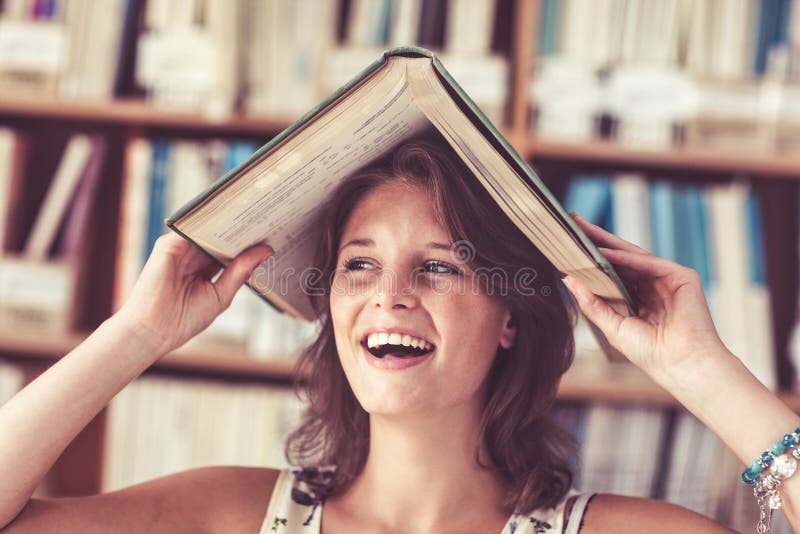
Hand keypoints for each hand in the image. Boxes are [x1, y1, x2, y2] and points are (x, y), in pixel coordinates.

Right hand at [115, 232, 272, 355]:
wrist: (153, 331)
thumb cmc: (184, 319)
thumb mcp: (221, 294)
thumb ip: (240, 271)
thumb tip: (266, 250)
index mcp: (205, 268)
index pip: (230, 248)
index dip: (248, 241)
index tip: (272, 232)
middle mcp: (193, 256)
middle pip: (220, 235)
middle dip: (242, 228)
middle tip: (269, 218)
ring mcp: (180, 249)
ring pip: (207, 228)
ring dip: (229, 221)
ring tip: (256, 214)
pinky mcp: (168, 245)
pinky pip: (192, 228)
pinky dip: (210, 223)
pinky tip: (230, 219)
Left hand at [562, 212, 727, 376]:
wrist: (681, 365)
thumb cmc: (652, 353)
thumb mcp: (613, 325)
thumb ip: (591, 302)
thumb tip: (568, 280)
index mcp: (640, 299)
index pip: (613, 272)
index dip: (593, 258)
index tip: (570, 245)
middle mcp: (654, 286)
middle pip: (622, 258)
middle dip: (598, 240)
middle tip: (574, 222)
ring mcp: (668, 280)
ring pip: (633, 255)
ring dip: (608, 242)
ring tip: (583, 231)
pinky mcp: (681, 277)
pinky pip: (649, 262)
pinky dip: (626, 256)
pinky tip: (604, 251)